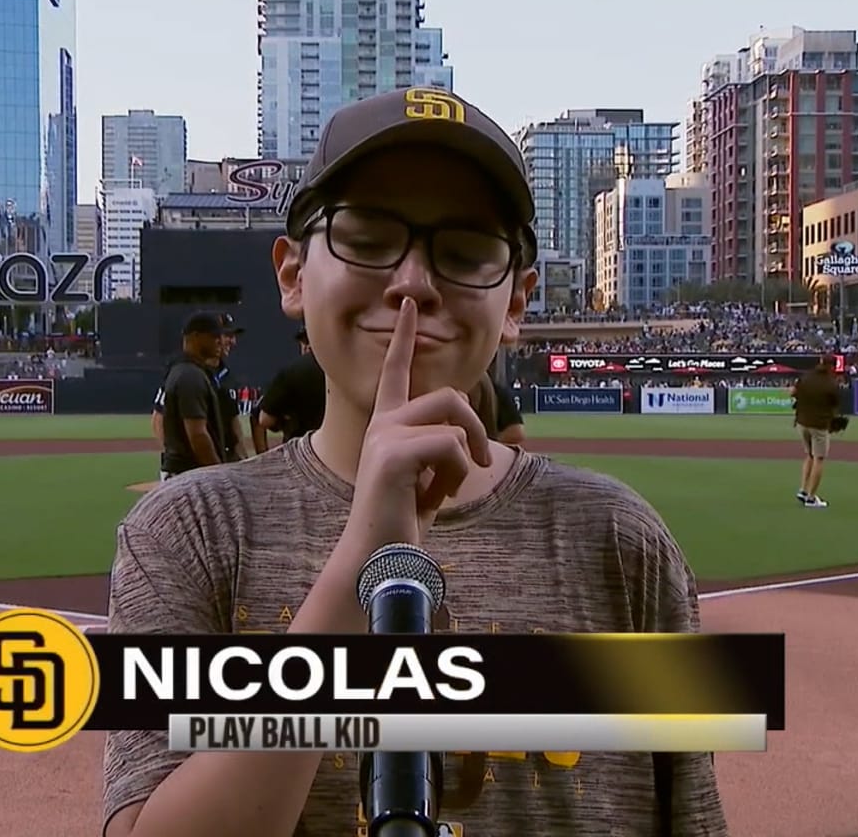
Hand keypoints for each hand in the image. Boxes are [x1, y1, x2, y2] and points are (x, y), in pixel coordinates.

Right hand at [347, 298, 493, 547]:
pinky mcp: (392, 454)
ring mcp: (385, 435)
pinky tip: (437, 497)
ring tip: (451, 485)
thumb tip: (478, 445)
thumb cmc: (402, 519)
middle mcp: (382, 423)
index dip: (404, 335)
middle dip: (476, 429)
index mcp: (387, 424)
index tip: (409, 303)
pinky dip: (456, 474)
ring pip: (454, 417)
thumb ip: (443, 449)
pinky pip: (450, 446)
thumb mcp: (428, 477)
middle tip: (477, 465)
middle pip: (450, 396)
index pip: (396, 370)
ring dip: (466, 454)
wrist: (379, 554)